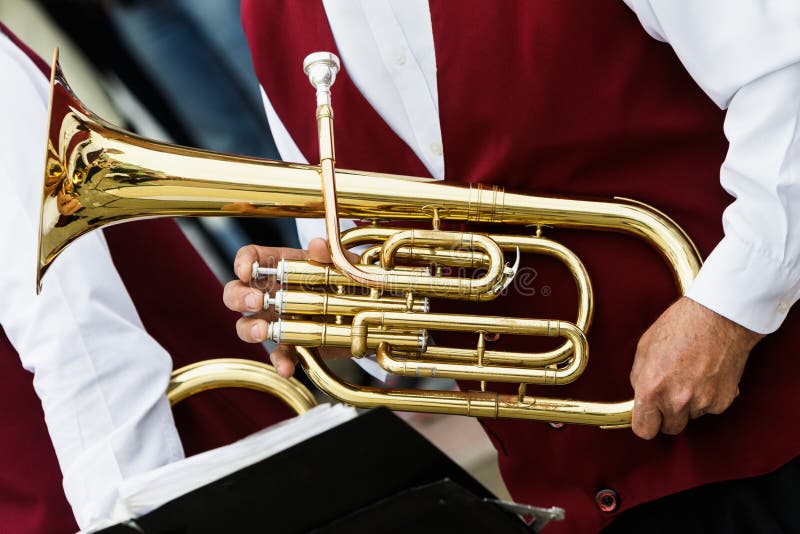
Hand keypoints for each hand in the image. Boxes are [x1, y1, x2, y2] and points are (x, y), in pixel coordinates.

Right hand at [223, 238, 351, 377]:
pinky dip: (280, 362)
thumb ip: (332, 254)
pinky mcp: (291, 345)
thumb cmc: (348, 279)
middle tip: (256, 301)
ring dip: (250, 328)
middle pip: (235, 293)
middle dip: (239, 297)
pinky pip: (278, 355)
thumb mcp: (344, 264)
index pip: (249, 258)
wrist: (366, 312)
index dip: (242, 262)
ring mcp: (276, 321)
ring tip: (264, 331)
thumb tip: (317, 245)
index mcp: (279, 266)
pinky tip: (286, 367)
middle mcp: (270, 293)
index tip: (246, 271)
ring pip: (246, 325)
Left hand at [630, 296, 763, 438]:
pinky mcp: (723, 400)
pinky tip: (706, 373)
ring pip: (691, 416)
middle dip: (667, 415)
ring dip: (689, 404)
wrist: (718, 316)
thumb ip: (640, 378)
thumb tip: (640, 395)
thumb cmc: (681, 326)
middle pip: (670, 428)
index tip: (647, 417)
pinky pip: (710, 407)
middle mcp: (677, 401)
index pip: (644, 430)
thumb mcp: (644, 349)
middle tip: (670, 392)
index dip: (645, 424)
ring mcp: (702, 403)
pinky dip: (708, 396)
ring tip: (690, 374)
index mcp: (652, 389)